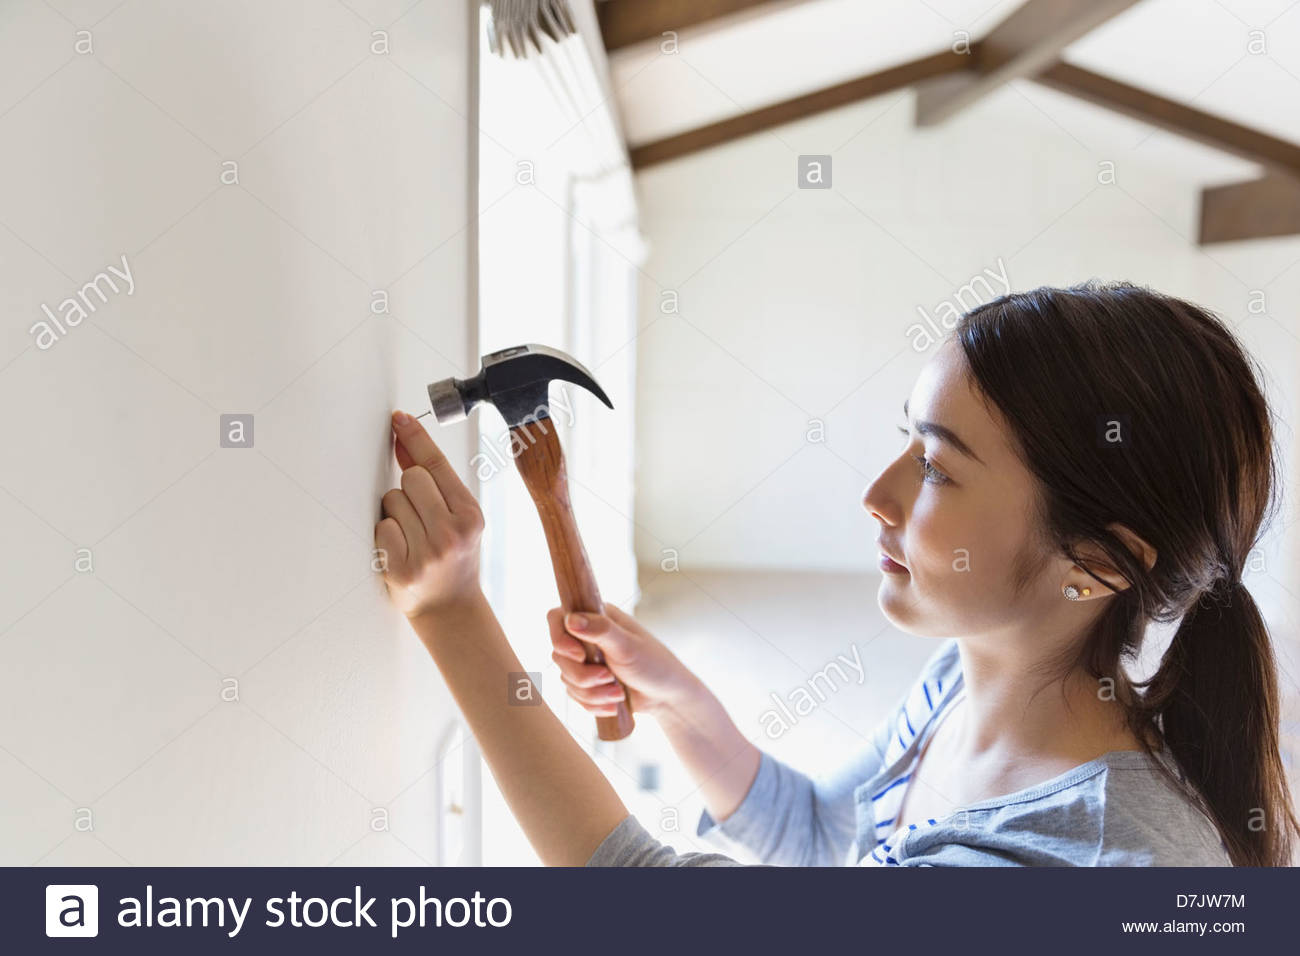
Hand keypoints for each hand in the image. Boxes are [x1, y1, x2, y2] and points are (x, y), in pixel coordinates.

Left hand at [375, 410, 484, 618]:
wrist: (450, 608)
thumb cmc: (454, 557)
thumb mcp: (457, 517)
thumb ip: (434, 480)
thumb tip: (404, 439)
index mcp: (471, 515)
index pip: (437, 465)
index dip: (416, 438)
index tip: (399, 419)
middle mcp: (452, 534)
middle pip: (410, 478)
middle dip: (408, 489)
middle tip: (419, 516)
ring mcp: (426, 553)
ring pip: (391, 501)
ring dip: (395, 513)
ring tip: (412, 536)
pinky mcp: (400, 569)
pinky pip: (381, 528)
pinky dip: (386, 535)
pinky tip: (401, 550)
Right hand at [547, 603, 697, 716]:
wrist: (666, 697)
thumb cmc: (653, 664)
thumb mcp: (628, 646)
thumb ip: (600, 630)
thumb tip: (571, 619)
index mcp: (596, 617)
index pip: (557, 618)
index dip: (559, 638)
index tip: (579, 656)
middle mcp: (587, 636)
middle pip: (559, 655)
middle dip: (583, 675)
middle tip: (608, 678)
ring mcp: (585, 661)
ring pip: (566, 679)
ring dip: (592, 693)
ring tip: (618, 693)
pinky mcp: (587, 682)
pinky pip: (574, 696)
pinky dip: (593, 704)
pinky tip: (613, 704)